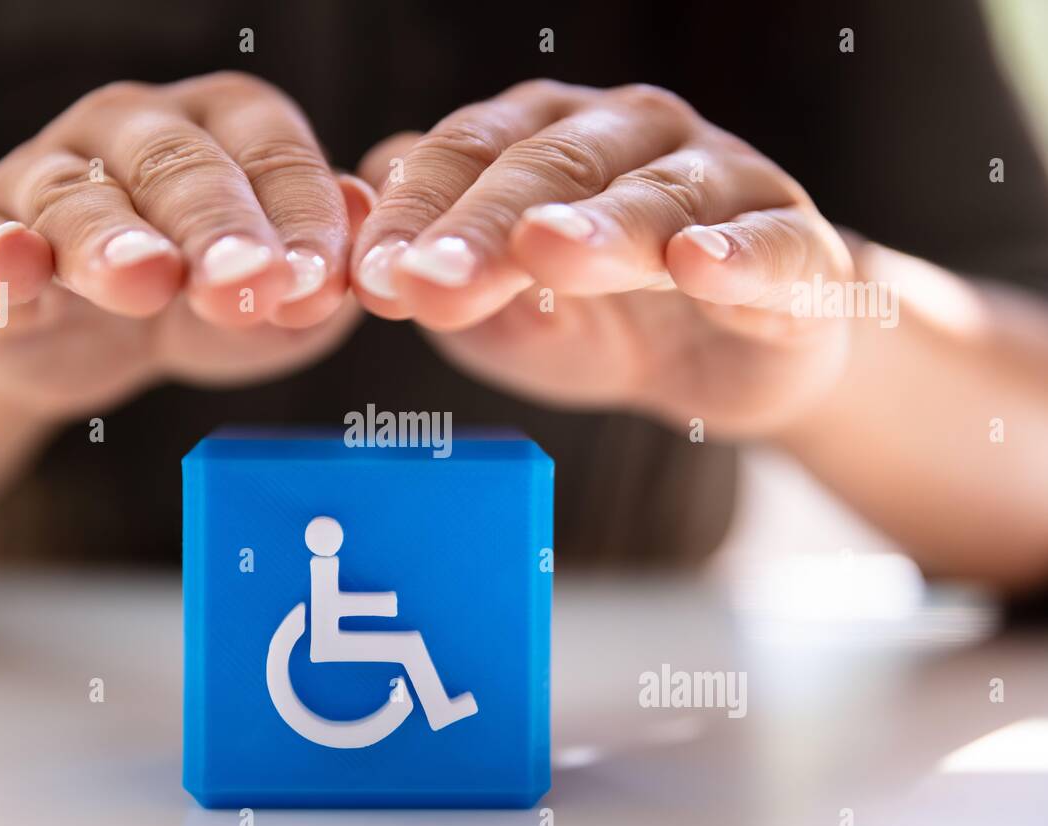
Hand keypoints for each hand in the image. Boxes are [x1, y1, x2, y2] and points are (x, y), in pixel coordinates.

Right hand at [0, 72, 370, 415]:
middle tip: (248, 284)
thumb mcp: (277, 301)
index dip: (300, 219)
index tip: (318, 284)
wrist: (82, 345)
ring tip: (146, 279)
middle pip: (178, 166)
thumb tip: (362, 215)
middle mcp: (130, 131)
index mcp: (221, 128)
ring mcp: (45, 180)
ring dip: (111, 238)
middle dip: (217, 227)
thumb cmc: (197, 307)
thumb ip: (322, 270)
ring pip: (77, 198)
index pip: (273, 155)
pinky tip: (12, 264)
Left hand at [351, 80, 853, 436]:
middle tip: (430, 281)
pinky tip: (698, 266)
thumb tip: (353, 213)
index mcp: (547, 139)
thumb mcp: (497, 306)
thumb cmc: (592, 321)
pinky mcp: (795, 245)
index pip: (467, 156)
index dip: (415, 215)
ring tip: (548, 252)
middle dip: (484, 227)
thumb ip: (436, 264)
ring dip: (598, 228)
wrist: (718, 363)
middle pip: (549, 169)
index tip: (372, 280)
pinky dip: (737, 254)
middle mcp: (631, 138)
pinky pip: (770, 244)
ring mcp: (719, 183)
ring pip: (654, 196)